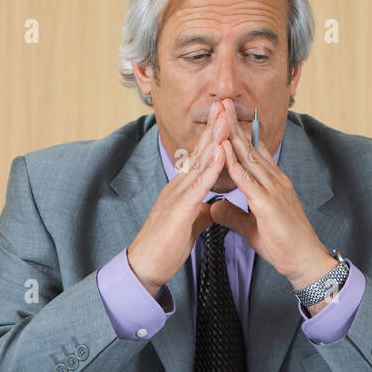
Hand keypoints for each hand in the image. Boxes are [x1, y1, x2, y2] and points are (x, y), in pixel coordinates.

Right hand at [126, 100, 230, 296]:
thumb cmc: (166, 246)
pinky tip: (221, 153)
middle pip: (199, 152)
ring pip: (198, 162)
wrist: (146, 266)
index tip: (224, 120)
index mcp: (181, 189)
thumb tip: (212, 208)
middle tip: (224, 105)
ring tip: (226, 119)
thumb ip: (200, 212)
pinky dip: (211, 167)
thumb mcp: (189, 224)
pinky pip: (199, 184)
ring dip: (214, 140)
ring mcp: (177, 195)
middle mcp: (178, 186)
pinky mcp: (180, 209)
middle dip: (213, 129)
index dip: (212, 139)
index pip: (199, 158)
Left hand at [210, 98, 337, 289]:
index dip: (239, 134)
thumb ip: (234, 214)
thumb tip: (216, 207)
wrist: (306, 262)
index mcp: (272, 184)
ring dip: (233, 137)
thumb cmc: (284, 245)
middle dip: (235, 125)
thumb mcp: (252, 226)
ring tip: (221, 117)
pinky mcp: (269, 204)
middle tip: (222, 102)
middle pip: (252, 147)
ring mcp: (273, 190)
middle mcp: (275, 181)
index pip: (254, 153)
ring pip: (250, 158)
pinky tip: (224, 151)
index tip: (226, 117)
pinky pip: (248, 181)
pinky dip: (235, 164)